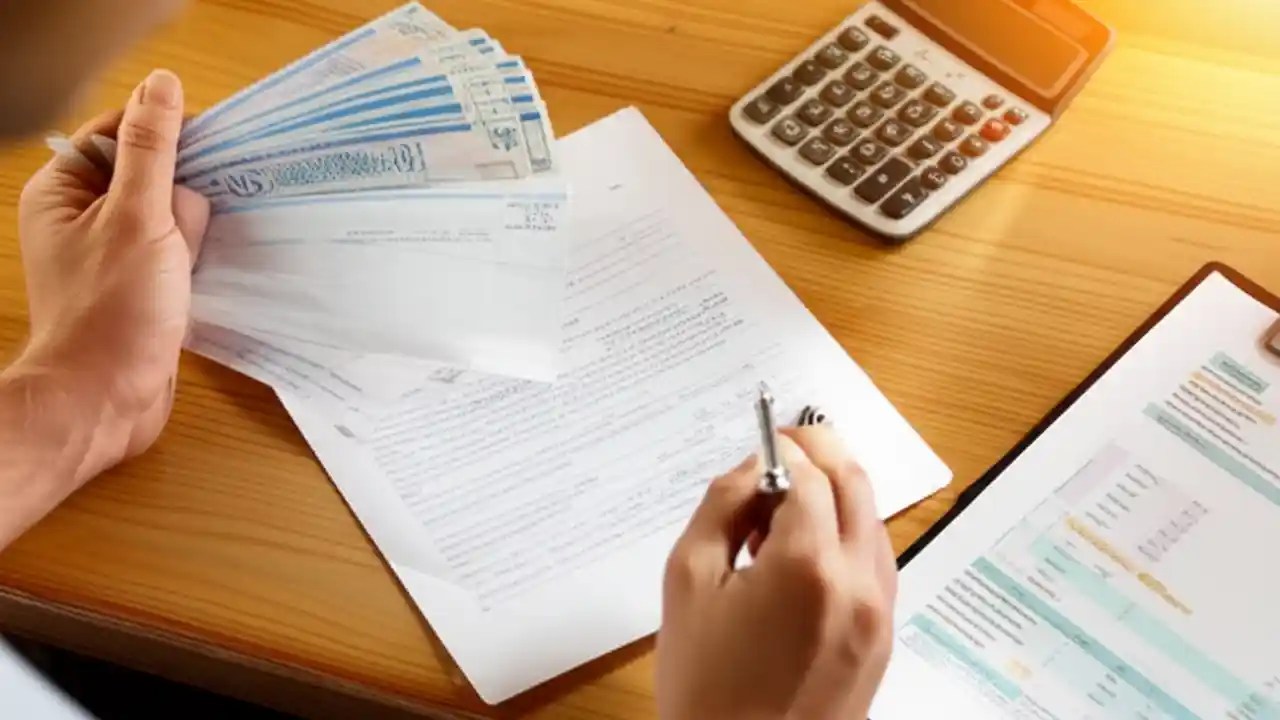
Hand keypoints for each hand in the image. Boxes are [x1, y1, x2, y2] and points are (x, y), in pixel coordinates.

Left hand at [15, 69, 208, 483]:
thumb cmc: (113, 309)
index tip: (215, 147)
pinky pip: (177, 250)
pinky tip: (212, 265)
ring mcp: (112, 253)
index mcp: (64, 190)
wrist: (106, 400)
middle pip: (151, 172)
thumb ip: (152, 150)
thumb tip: (164, 85)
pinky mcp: (140, 285)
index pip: (121, 132)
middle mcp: (83, 217)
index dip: (167, 133)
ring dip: (196, 226)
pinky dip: (198, 254)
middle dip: (186, 190)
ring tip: (204, 249)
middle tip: (201, 215)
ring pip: (170, 214)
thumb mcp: (138, 217)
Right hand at [657, 426, 896, 719]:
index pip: (810, 473)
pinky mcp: (883, 638)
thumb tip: (752, 468)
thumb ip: (721, 507)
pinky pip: (876, 564)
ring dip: (835, 497)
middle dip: (821, 455)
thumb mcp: (687, 582)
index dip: (784, 447)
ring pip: (872, 522)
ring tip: (781, 513)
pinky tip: (804, 553)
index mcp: (807, 566)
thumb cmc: (705, 686)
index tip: (762, 440)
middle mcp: (858, 584)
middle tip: (784, 449)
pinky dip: (847, 538)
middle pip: (855, 486)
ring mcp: (879, 614)